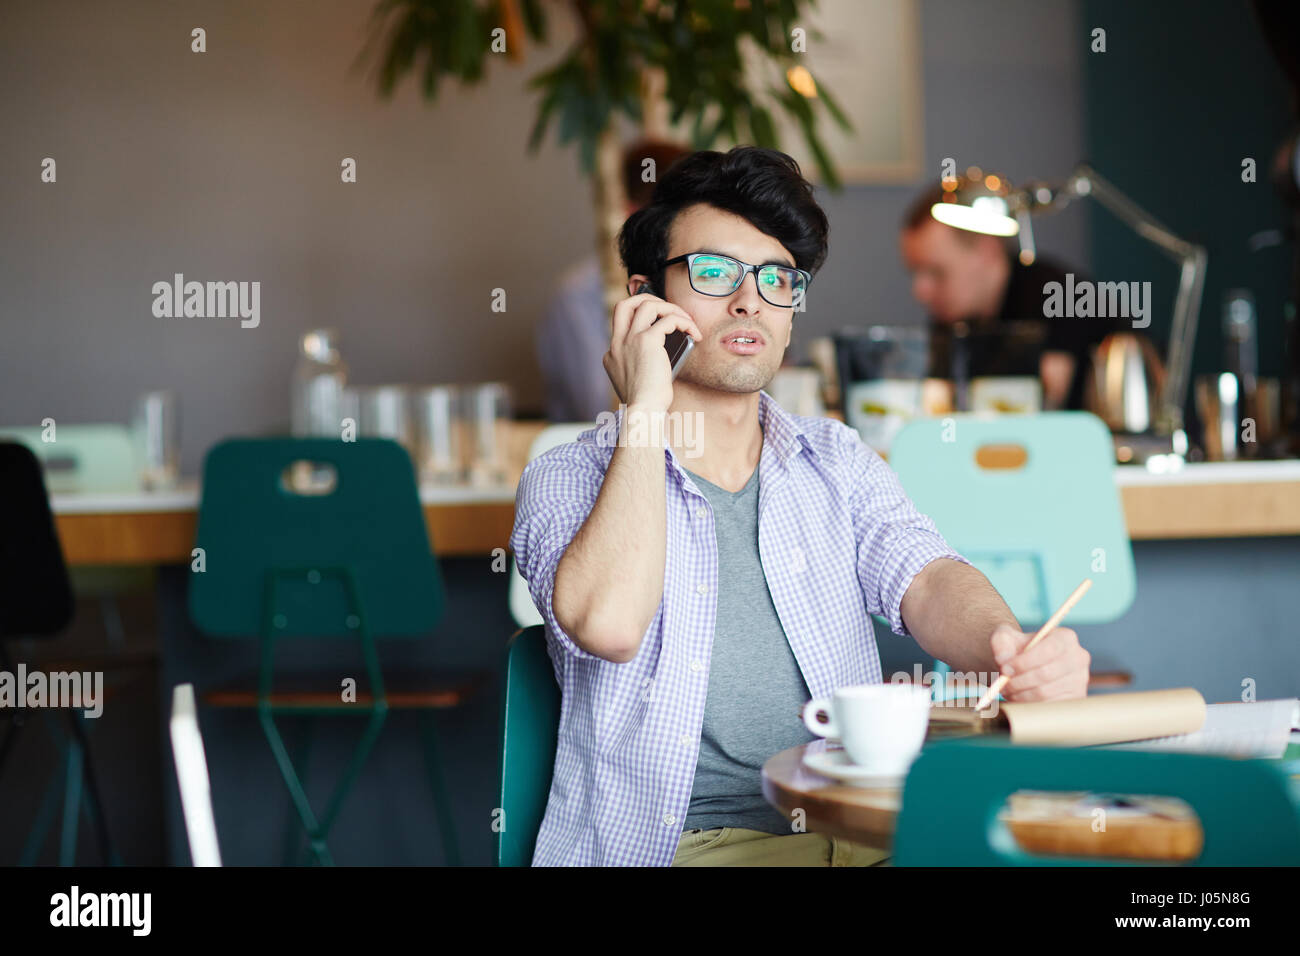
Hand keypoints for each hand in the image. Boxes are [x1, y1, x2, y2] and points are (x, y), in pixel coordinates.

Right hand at [602, 291, 701, 412]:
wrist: (643, 412)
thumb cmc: (646, 404)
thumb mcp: (639, 381)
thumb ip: (644, 363)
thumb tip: (666, 350)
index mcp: (612, 354)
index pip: (623, 325)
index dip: (643, 322)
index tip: (663, 329)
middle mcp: (617, 343)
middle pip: (626, 304)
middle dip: (648, 300)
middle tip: (669, 311)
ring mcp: (630, 340)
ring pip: (646, 304)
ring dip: (670, 308)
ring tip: (687, 321)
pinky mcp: (646, 341)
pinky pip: (668, 319)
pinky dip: (684, 322)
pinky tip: (695, 333)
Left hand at [990, 623, 1089, 701]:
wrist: (1028, 665)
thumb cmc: (1019, 649)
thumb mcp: (1006, 638)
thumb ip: (1000, 642)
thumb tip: (1003, 659)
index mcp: (1065, 638)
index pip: (1049, 649)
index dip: (1024, 661)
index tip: (1005, 668)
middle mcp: (1078, 658)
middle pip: (1046, 673)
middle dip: (1019, 680)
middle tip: (1003, 683)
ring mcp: (1079, 680)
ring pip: (1045, 692)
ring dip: (1020, 694)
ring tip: (1007, 690)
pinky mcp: (1075, 699)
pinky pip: (1049, 707)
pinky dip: (1029, 704)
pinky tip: (1018, 697)